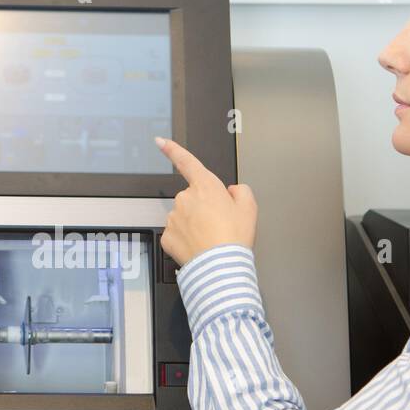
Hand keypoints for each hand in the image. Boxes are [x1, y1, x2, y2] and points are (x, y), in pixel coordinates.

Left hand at [154, 136, 256, 265]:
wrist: (220, 266)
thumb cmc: (234, 238)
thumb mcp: (250, 208)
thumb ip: (241, 191)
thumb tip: (232, 191)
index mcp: (205, 186)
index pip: (186, 162)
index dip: (172, 150)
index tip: (160, 142)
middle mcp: (185, 198)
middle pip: (192, 198)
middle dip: (202, 207)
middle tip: (218, 224)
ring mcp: (174, 217)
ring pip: (183, 217)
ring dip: (194, 225)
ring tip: (210, 238)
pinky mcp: (167, 236)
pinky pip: (177, 234)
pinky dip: (186, 240)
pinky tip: (199, 246)